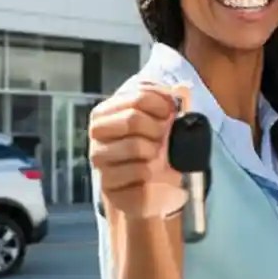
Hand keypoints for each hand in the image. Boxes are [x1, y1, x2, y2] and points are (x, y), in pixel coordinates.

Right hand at [89, 84, 187, 219]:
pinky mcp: (108, 184)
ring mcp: (99, 159)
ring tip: (155, 157)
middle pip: (132, 119)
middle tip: (162, 137)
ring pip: (135, 146)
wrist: (144, 187)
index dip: (160, 104)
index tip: (169, 112)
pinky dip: (151, 173)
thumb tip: (180, 91)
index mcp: (104, 112)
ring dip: (153, 152)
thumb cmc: (148, 148)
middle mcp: (97, 134)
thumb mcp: (154, 121)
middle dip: (156, 129)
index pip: (137, 97)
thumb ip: (162, 103)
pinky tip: (149, 174)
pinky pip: (138, 172)